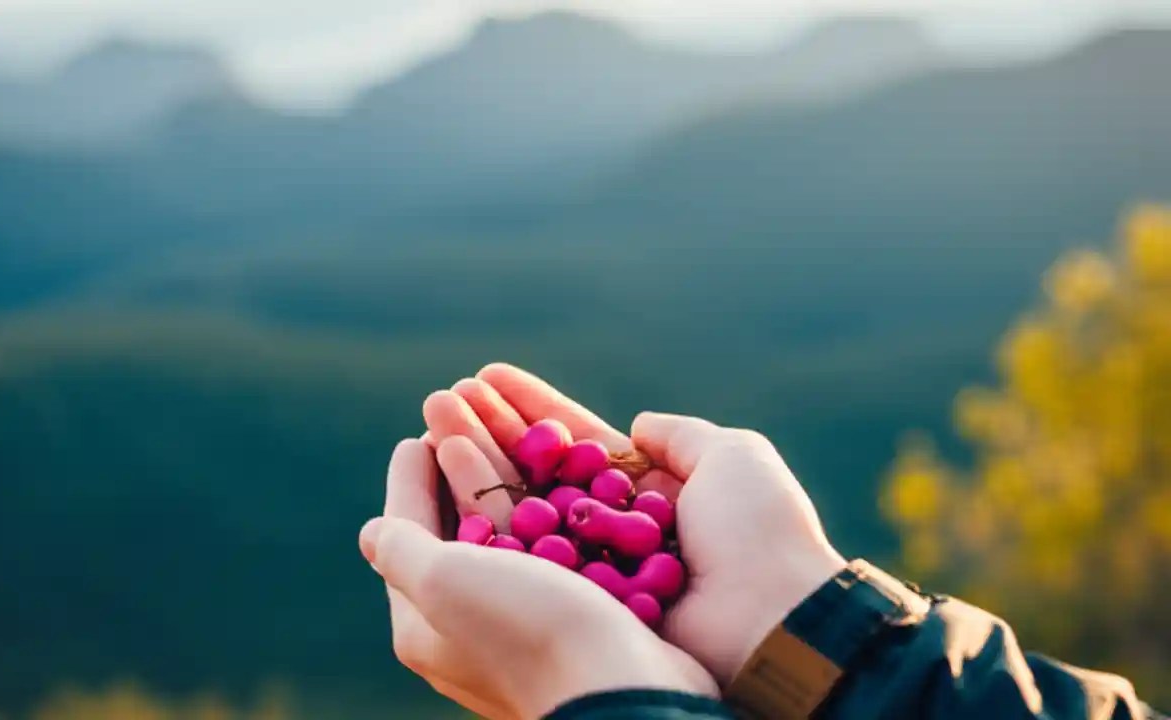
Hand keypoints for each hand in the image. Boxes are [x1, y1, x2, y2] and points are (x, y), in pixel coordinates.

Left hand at [360, 438, 715, 719]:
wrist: (625, 687)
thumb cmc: (526, 631)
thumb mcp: (441, 582)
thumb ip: (400, 548)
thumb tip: (373, 531)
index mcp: (426, 625)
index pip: (405, 535)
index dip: (410, 480)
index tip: (420, 434)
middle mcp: (472, 626)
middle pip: (458, 525)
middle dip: (455, 462)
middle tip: (461, 409)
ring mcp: (528, 619)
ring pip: (508, 527)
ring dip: (501, 472)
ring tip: (504, 425)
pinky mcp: (580, 612)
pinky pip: (554, 542)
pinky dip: (550, 500)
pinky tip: (561, 467)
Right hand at [425, 364, 843, 683]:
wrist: (771, 620)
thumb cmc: (758, 533)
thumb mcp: (733, 458)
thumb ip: (681, 435)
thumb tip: (637, 425)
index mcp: (652, 496)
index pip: (579, 444)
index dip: (531, 409)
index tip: (486, 377)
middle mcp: (613, 531)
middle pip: (538, 471)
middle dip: (490, 431)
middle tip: (440, 397)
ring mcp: (589, 568)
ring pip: (519, 506)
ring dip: (475, 461)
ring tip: (431, 419)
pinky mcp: (574, 601)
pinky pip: (521, 550)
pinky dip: (482, 512)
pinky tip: (443, 476)